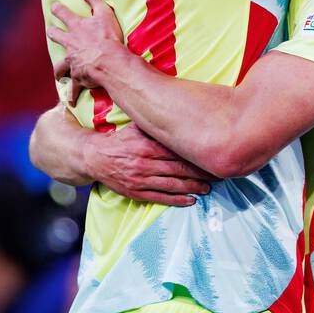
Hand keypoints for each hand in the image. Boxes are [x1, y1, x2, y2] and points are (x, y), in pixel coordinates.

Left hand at [48, 0, 126, 93]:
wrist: (108, 62)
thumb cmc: (108, 37)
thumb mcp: (103, 13)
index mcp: (77, 28)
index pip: (64, 15)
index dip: (58, 10)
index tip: (54, 6)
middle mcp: (71, 44)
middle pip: (57, 36)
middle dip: (54, 33)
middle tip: (51, 32)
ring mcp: (73, 61)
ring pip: (60, 65)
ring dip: (58, 68)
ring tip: (57, 72)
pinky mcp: (78, 77)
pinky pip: (74, 87)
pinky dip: (72, 94)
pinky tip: (70, 101)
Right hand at [83, 123, 215, 206]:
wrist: (95, 157)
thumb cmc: (119, 140)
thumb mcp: (136, 128)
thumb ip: (154, 125)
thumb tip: (177, 112)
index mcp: (147, 146)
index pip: (178, 151)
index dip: (196, 155)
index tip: (211, 157)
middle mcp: (146, 163)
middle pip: (179, 169)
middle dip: (200, 173)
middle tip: (218, 175)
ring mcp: (142, 179)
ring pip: (173, 185)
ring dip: (193, 187)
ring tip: (208, 188)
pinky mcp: (137, 192)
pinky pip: (161, 197)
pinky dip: (177, 200)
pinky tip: (191, 200)